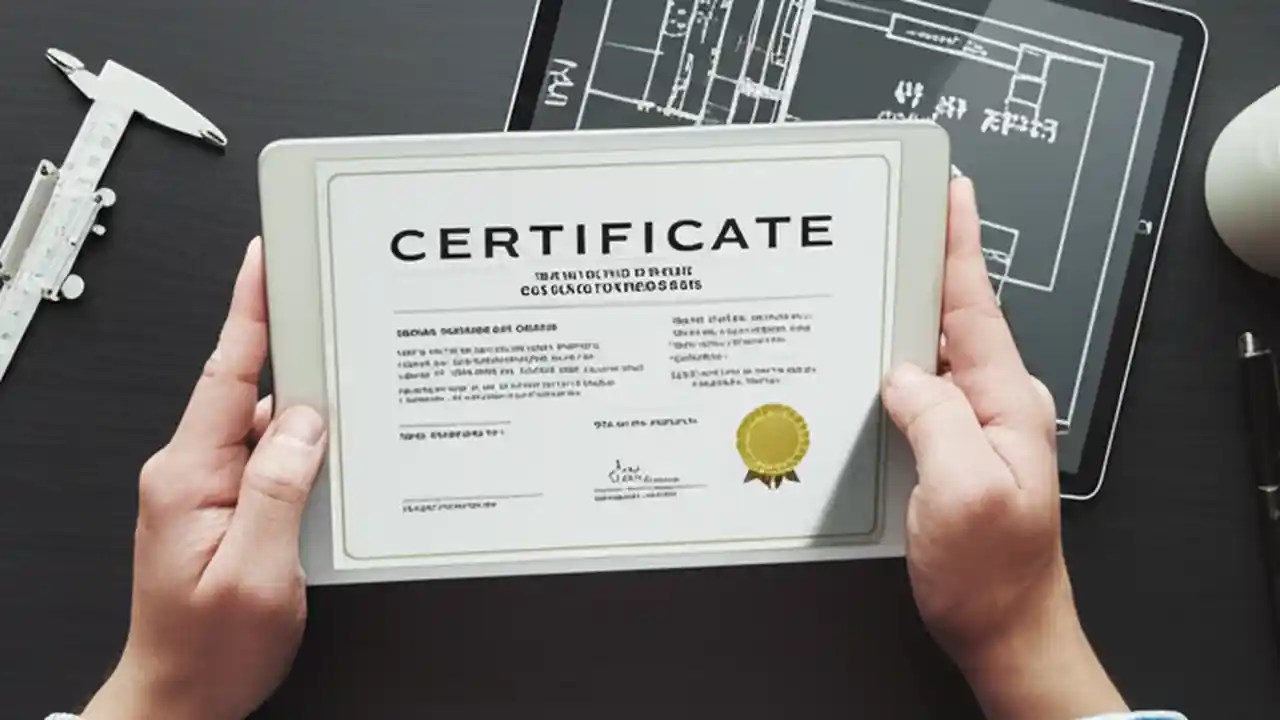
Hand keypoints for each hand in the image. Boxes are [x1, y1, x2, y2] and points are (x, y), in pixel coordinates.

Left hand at [81, 238, 326, 719]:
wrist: (180, 700)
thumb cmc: (208, 651)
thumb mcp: (255, 573)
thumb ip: (279, 489)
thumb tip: (307, 422)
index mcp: (189, 475)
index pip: (226, 373)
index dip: (250, 310)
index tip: (266, 260)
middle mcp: (194, 472)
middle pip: (254, 391)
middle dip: (298, 351)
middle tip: (338, 316)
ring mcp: (210, 489)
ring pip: (272, 428)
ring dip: (312, 414)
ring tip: (353, 410)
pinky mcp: (230, 508)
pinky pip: (275, 461)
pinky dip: (309, 454)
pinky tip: (337, 466)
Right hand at [882, 179, 1126, 718]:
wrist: (1004, 632)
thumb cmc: (992, 576)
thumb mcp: (964, 492)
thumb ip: (936, 419)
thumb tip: (902, 375)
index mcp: (1007, 405)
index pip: (978, 309)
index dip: (960, 248)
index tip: (950, 194)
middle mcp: (994, 409)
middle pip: (951, 323)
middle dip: (921, 269)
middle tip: (887, 226)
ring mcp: (973, 432)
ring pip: (929, 360)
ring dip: (899, 323)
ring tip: (865, 285)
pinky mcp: (950, 456)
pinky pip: (917, 400)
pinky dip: (889, 376)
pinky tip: (863, 371)